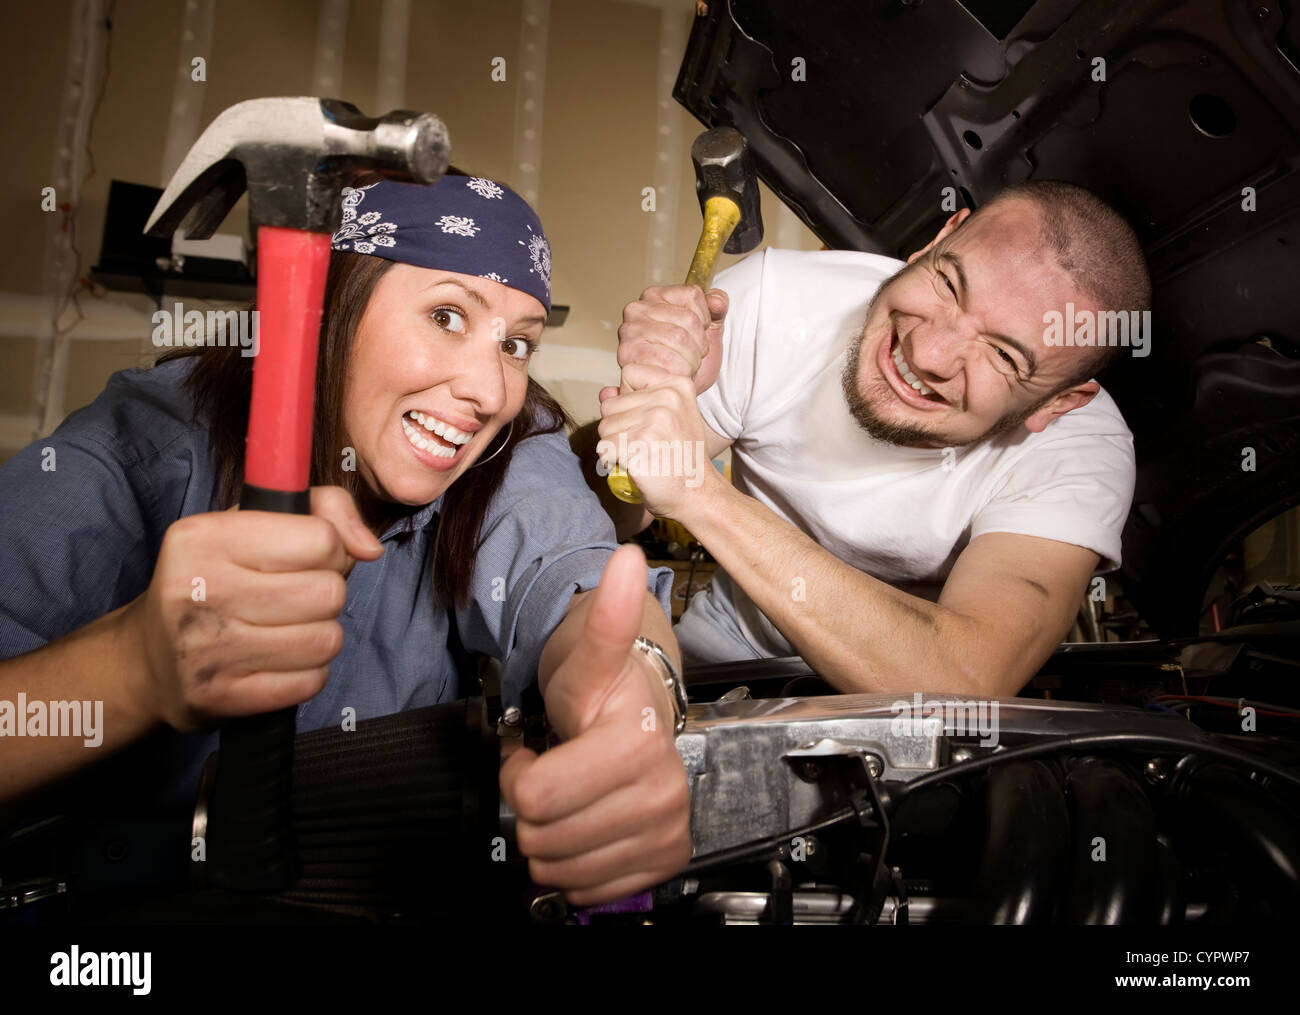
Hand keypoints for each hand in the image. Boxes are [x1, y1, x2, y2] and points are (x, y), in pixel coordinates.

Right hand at [124, 486, 384, 732]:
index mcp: (205, 536)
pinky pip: (309, 682)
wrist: (150, 659)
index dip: (329, 550)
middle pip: (328, 593)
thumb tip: (370, 548)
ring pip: (326, 640)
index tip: (304, 558)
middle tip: (295, 599)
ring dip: (320, 635)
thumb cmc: (216, 579)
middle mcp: (199, 590)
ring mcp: (206, 649)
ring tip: (288, 629)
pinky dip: (307, 673)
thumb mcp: (255, 523)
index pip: (321, 539)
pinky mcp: (219, 697)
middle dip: (325, 595)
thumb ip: (325, 509)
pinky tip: (279, 661)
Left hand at [499, 545, 692, 904]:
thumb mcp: (591, 656)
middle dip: (533, 807)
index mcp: (636, 746)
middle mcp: (660, 795)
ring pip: (561, 869)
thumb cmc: (605, 691)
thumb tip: (625, 560)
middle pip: (544, 837)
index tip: (534, 748)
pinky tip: (587, 825)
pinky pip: (590, 890)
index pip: (536, 796)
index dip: (519, 773)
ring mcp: (665, 832)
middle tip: (551, 770)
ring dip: (551, 837)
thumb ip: (607, 617)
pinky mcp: (664, 860)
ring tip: (569, 795)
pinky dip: (577, 865)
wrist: (644, 718)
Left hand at [596, 362, 716, 520]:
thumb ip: (635, 398)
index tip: (648, 420)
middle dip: (618, 427)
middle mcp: (667, 398)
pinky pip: (604, 448)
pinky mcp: (638, 445)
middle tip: (645, 444)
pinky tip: (633, 466)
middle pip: (610, 404)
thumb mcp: (669, 418)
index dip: (628, 397)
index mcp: (677, 385)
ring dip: (615, 445)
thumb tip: (605, 392)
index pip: (629, 373)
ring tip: (641, 455)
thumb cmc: (680, 456)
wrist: (697, 493)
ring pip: (604, 427)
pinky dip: (611, 461)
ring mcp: (653, 421)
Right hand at [613, 284, 727, 394]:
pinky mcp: (627, 356)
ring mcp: (630, 332)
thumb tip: (717, 301)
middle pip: (689, 319)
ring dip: (690, 359)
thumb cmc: (688, 359)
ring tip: (684, 366)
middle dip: (699, 344)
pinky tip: (674, 375)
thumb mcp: (710, 329)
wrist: (676, 393)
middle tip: (691, 356)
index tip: (697, 334)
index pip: (693, 295)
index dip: (705, 320)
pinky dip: (679, 372)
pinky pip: (667, 359)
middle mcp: (637, 310)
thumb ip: (718, 307)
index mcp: (655, 296)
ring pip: (679, 337)